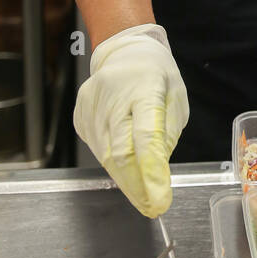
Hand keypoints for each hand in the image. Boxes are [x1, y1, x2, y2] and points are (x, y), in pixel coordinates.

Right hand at [73, 23, 188, 216]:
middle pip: (121, 151)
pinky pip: (97, 148)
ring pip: (106, 155)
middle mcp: (114, 97)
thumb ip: (168, 132)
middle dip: (137, 186)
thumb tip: (158, 171)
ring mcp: (92, 106)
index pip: (146, 135)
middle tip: (153, 207)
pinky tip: (126, 169)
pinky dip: (113, 164)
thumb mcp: (175, 97)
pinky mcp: (81, 115)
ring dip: (126, 180)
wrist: (124, 50)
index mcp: (145, 88)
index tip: (160, 199)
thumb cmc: (157, 75)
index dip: (151, 171)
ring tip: (144, 194)